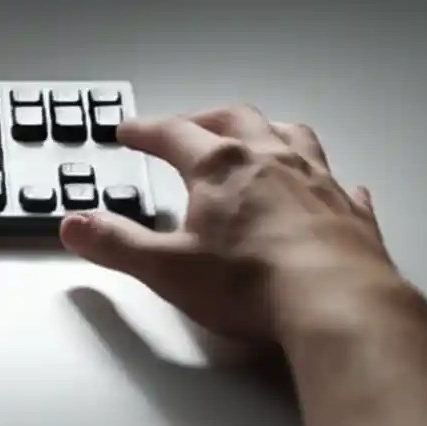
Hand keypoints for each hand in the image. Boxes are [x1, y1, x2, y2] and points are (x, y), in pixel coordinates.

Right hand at [59, 104, 404, 342]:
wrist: (339, 306)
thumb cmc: (255, 284)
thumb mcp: (165, 268)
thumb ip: (116, 244)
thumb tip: (75, 226)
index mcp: (221, 167)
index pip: (172, 134)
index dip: (145, 130)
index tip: (129, 130)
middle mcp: (270, 161)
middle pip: (234, 120)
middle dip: (204, 119)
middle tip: (188, 125)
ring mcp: (317, 182)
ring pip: (291, 135)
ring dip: (267, 131)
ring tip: (256, 136)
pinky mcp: (352, 213)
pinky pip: (340, 182)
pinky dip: (326, 178)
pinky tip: (325, 186)